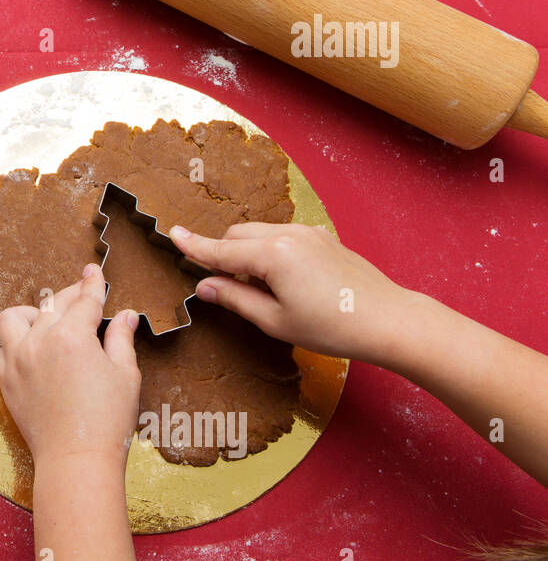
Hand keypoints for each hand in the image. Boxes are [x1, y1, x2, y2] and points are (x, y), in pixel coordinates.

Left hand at [0, 264, 141, 467]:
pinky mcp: (5, 380)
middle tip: (83, 295)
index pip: (83, 300)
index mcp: (71, 337)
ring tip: (48, 321)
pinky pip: (3, 349)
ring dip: (32, 314)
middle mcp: (38, 342)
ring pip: (14, 318)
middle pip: (52, 305)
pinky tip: (32, 348)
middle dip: (70, 295)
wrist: (75, 459)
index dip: (92, 284)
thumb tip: (125, 315)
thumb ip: (121, 339)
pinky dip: (16, 342)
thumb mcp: (125, 375)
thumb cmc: (107, 420)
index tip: (94, 271)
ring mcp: (17, 360)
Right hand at [169, 221, 413, 363]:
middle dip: (225, 255)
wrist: (389, 320)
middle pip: (239, 235)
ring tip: (262, 289)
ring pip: (261, 234)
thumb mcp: (275, 320)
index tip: (171, 234)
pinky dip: (272, 251)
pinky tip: (285, 279)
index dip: (194, 246)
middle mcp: (288, 234)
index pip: (221, 249)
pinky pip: (284, 237)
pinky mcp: (324, 238)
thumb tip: (205, 287)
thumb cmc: (333, 327)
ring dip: (249, 253)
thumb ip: (235, 298)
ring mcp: (309, 233)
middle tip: (225, 286)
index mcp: (272, 254)